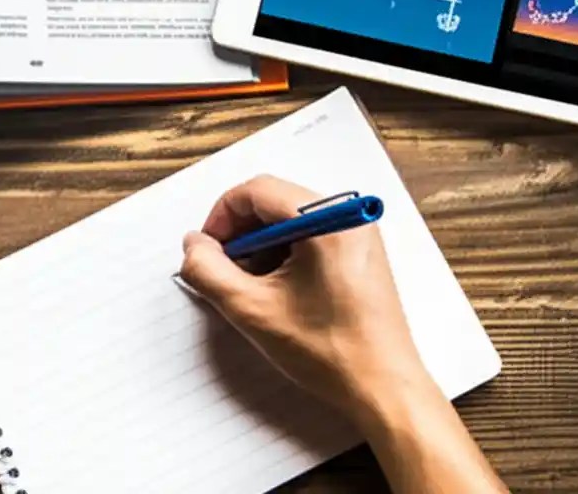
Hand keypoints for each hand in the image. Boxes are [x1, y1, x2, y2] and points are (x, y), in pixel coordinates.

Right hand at [179, 175, 433, 419]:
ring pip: (292, 219)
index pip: (257, 191)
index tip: (207, 249)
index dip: (222, 217)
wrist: (383, 387)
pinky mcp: (361, 253)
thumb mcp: (253, 310)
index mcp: (327, 220)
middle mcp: (349, 216)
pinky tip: (279, 291)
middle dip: (242, 233)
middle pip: (275, 201)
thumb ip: (210, 272)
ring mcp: (359, 233)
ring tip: (253, 287)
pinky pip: (313, 235)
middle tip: (225, 270)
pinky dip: (286, 254)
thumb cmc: (332, 353)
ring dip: (263, 245)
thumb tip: (194, 247)